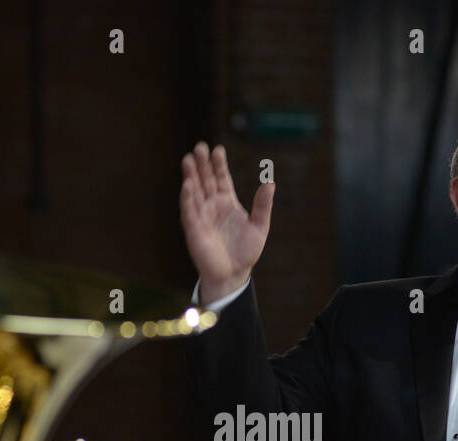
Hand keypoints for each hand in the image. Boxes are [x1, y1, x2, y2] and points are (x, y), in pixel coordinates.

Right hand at [180, 142, 274, 303]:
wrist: (234, 275)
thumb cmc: (245, 252)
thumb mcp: (259, 226)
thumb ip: (263, 205)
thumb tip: (270, 182)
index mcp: (227, 203)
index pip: (221, 178)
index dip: (218, 164)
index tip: (217, 149)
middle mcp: (212, 206)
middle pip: (205, 181)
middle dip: (201, 164)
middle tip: (199, 147)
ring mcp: (202, 217)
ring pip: (194, 192)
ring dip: (191, 176)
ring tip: (188, 159)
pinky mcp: (194, 230)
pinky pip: (189, 212)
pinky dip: (187, 199)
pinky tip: (187, 185)